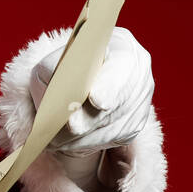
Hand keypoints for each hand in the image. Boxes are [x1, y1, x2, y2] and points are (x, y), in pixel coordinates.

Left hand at [31, 26, 153, 156]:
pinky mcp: (135, 125)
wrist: (81, 78)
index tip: (97, 100)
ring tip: (55, 140)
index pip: (121, 68)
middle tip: (70, 127)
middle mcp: (139, 74)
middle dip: (91, 118)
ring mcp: (141, 101)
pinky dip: (87, 143)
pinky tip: (67, 143)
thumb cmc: (65, 68)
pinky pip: (111, 139)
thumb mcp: (52, 61)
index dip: (110, 86)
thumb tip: (56, 101)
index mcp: (123, 48)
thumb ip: (51, 73)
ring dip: (84, 136)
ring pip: (112, 126)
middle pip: (117, 103)